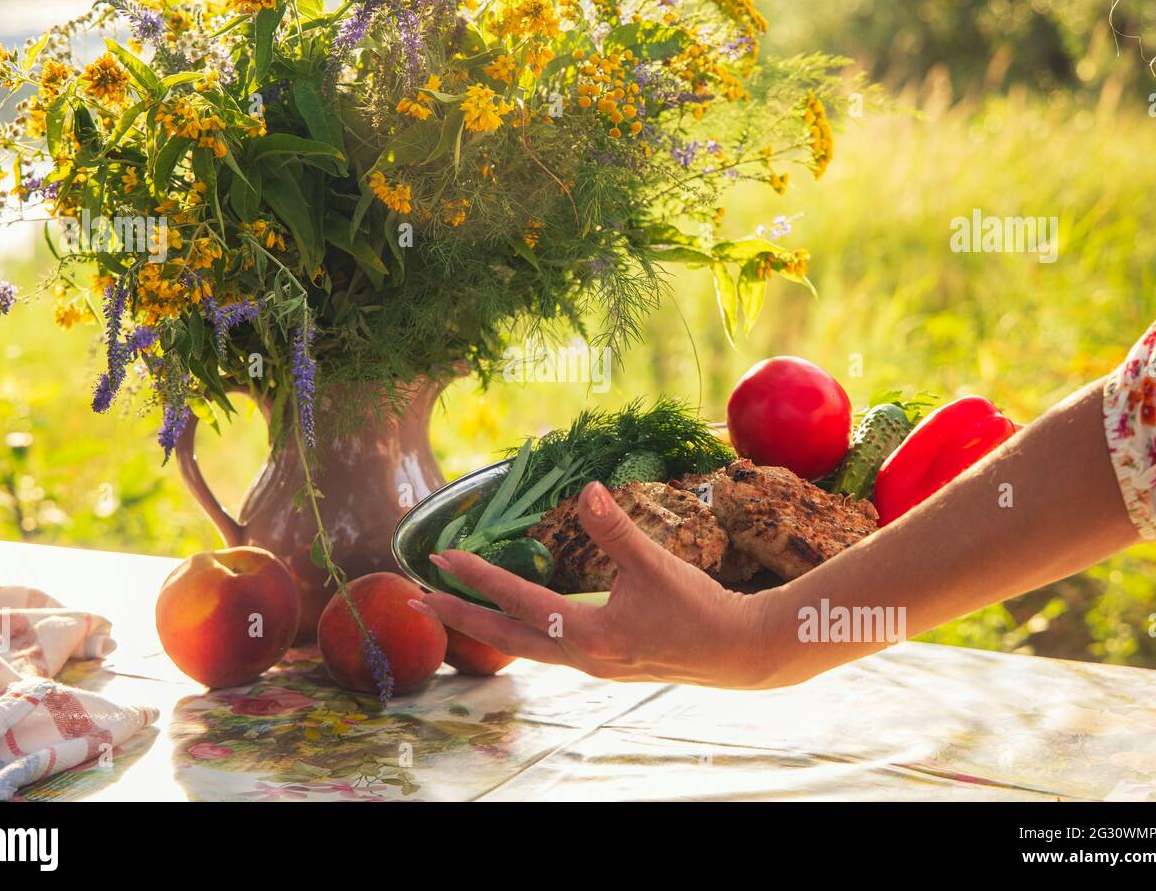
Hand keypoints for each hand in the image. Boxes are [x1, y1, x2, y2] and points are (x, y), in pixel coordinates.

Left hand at [413, 481, 772, 687]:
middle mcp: (581, 658)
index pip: (519, 601)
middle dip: (457, 618)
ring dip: (484, 626)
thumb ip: (617, 529)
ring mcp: (591, 666)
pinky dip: (518, 632)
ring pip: (522, 647)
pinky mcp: (603, 663)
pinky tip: (514, 619)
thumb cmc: (701, 610)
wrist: (741, 652)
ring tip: (451, 609)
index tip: (442, 558)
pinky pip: (545, 648)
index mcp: (589, 636)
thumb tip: (588, 490)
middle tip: (414, 601)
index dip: (478, 577)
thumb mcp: (657, 566)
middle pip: (504, 638)